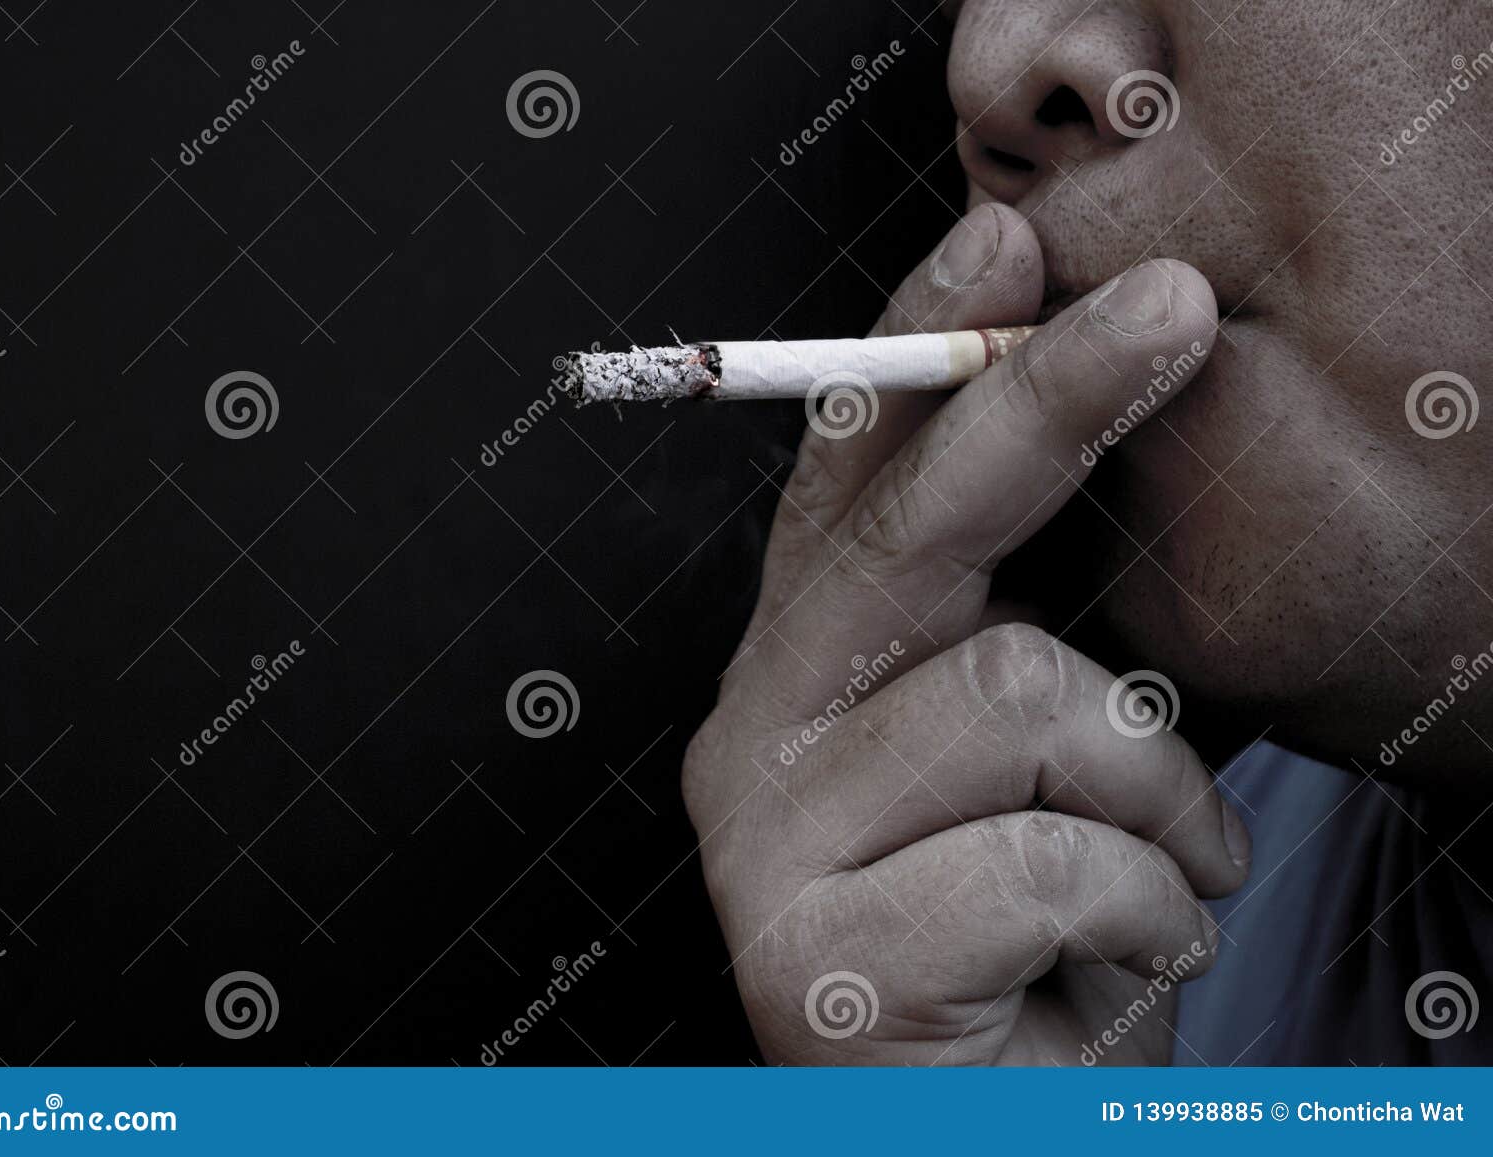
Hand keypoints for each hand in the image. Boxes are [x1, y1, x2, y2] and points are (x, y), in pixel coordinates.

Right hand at [681, 203, 1251, 1065]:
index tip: (1004, 243)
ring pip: (1008, 697)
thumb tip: (1095, 408)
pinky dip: (1145, 902)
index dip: (916, 350)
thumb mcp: (1040, 756)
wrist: (994, 1125)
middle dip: (1039, 402)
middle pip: (898, 533)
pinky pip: (1036, 861)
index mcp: (805, 675)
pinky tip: (1134, 949)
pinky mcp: (811, 968)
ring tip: (1181, 860)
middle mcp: (750, 741)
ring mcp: (762, 852)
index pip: (844, 483)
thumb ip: (1028, 616)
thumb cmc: (1035, 932)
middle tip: (1168, 307)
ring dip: (1158, 787)